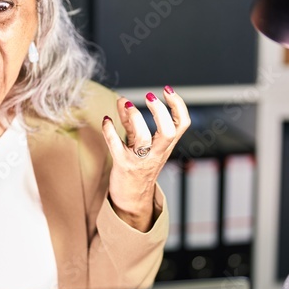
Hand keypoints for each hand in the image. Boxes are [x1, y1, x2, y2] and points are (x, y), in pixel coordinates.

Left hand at [100, 86, 189, 231]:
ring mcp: (140, 160)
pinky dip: (109, 130)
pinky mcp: (123, 165)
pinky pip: (116, 146)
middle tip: (149, 97)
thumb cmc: (137, 166)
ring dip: (135, 119)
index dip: (178, 105)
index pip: (182, 124)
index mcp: (166, 145)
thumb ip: (131, 121)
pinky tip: (107, 120)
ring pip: (144, 139)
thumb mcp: (139, 142)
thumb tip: (122, 100)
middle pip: (168, 132)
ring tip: (126, 104)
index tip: (167, 90)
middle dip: (160, 112)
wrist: (132, 198)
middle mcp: (157, 153)